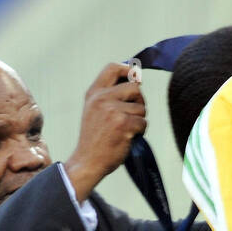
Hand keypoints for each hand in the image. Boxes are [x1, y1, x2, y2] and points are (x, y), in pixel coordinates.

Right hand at [64, 62, 146, 201]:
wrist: (88, 161)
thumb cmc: (95, 139)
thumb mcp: (94, 110)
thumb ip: (109, 95)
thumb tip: (136, 80)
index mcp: (93, 93)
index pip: (112, 68)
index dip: (128, 70)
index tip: (135, 77)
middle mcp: (102, 98)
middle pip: (135, 88)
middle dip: (139, 102)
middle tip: (132, 115)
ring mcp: (112, 110)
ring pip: (141, 108)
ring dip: (139, 120)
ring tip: (126, 130)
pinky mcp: (123, 123)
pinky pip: (143, 122)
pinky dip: (140, 131)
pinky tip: (128, 137)